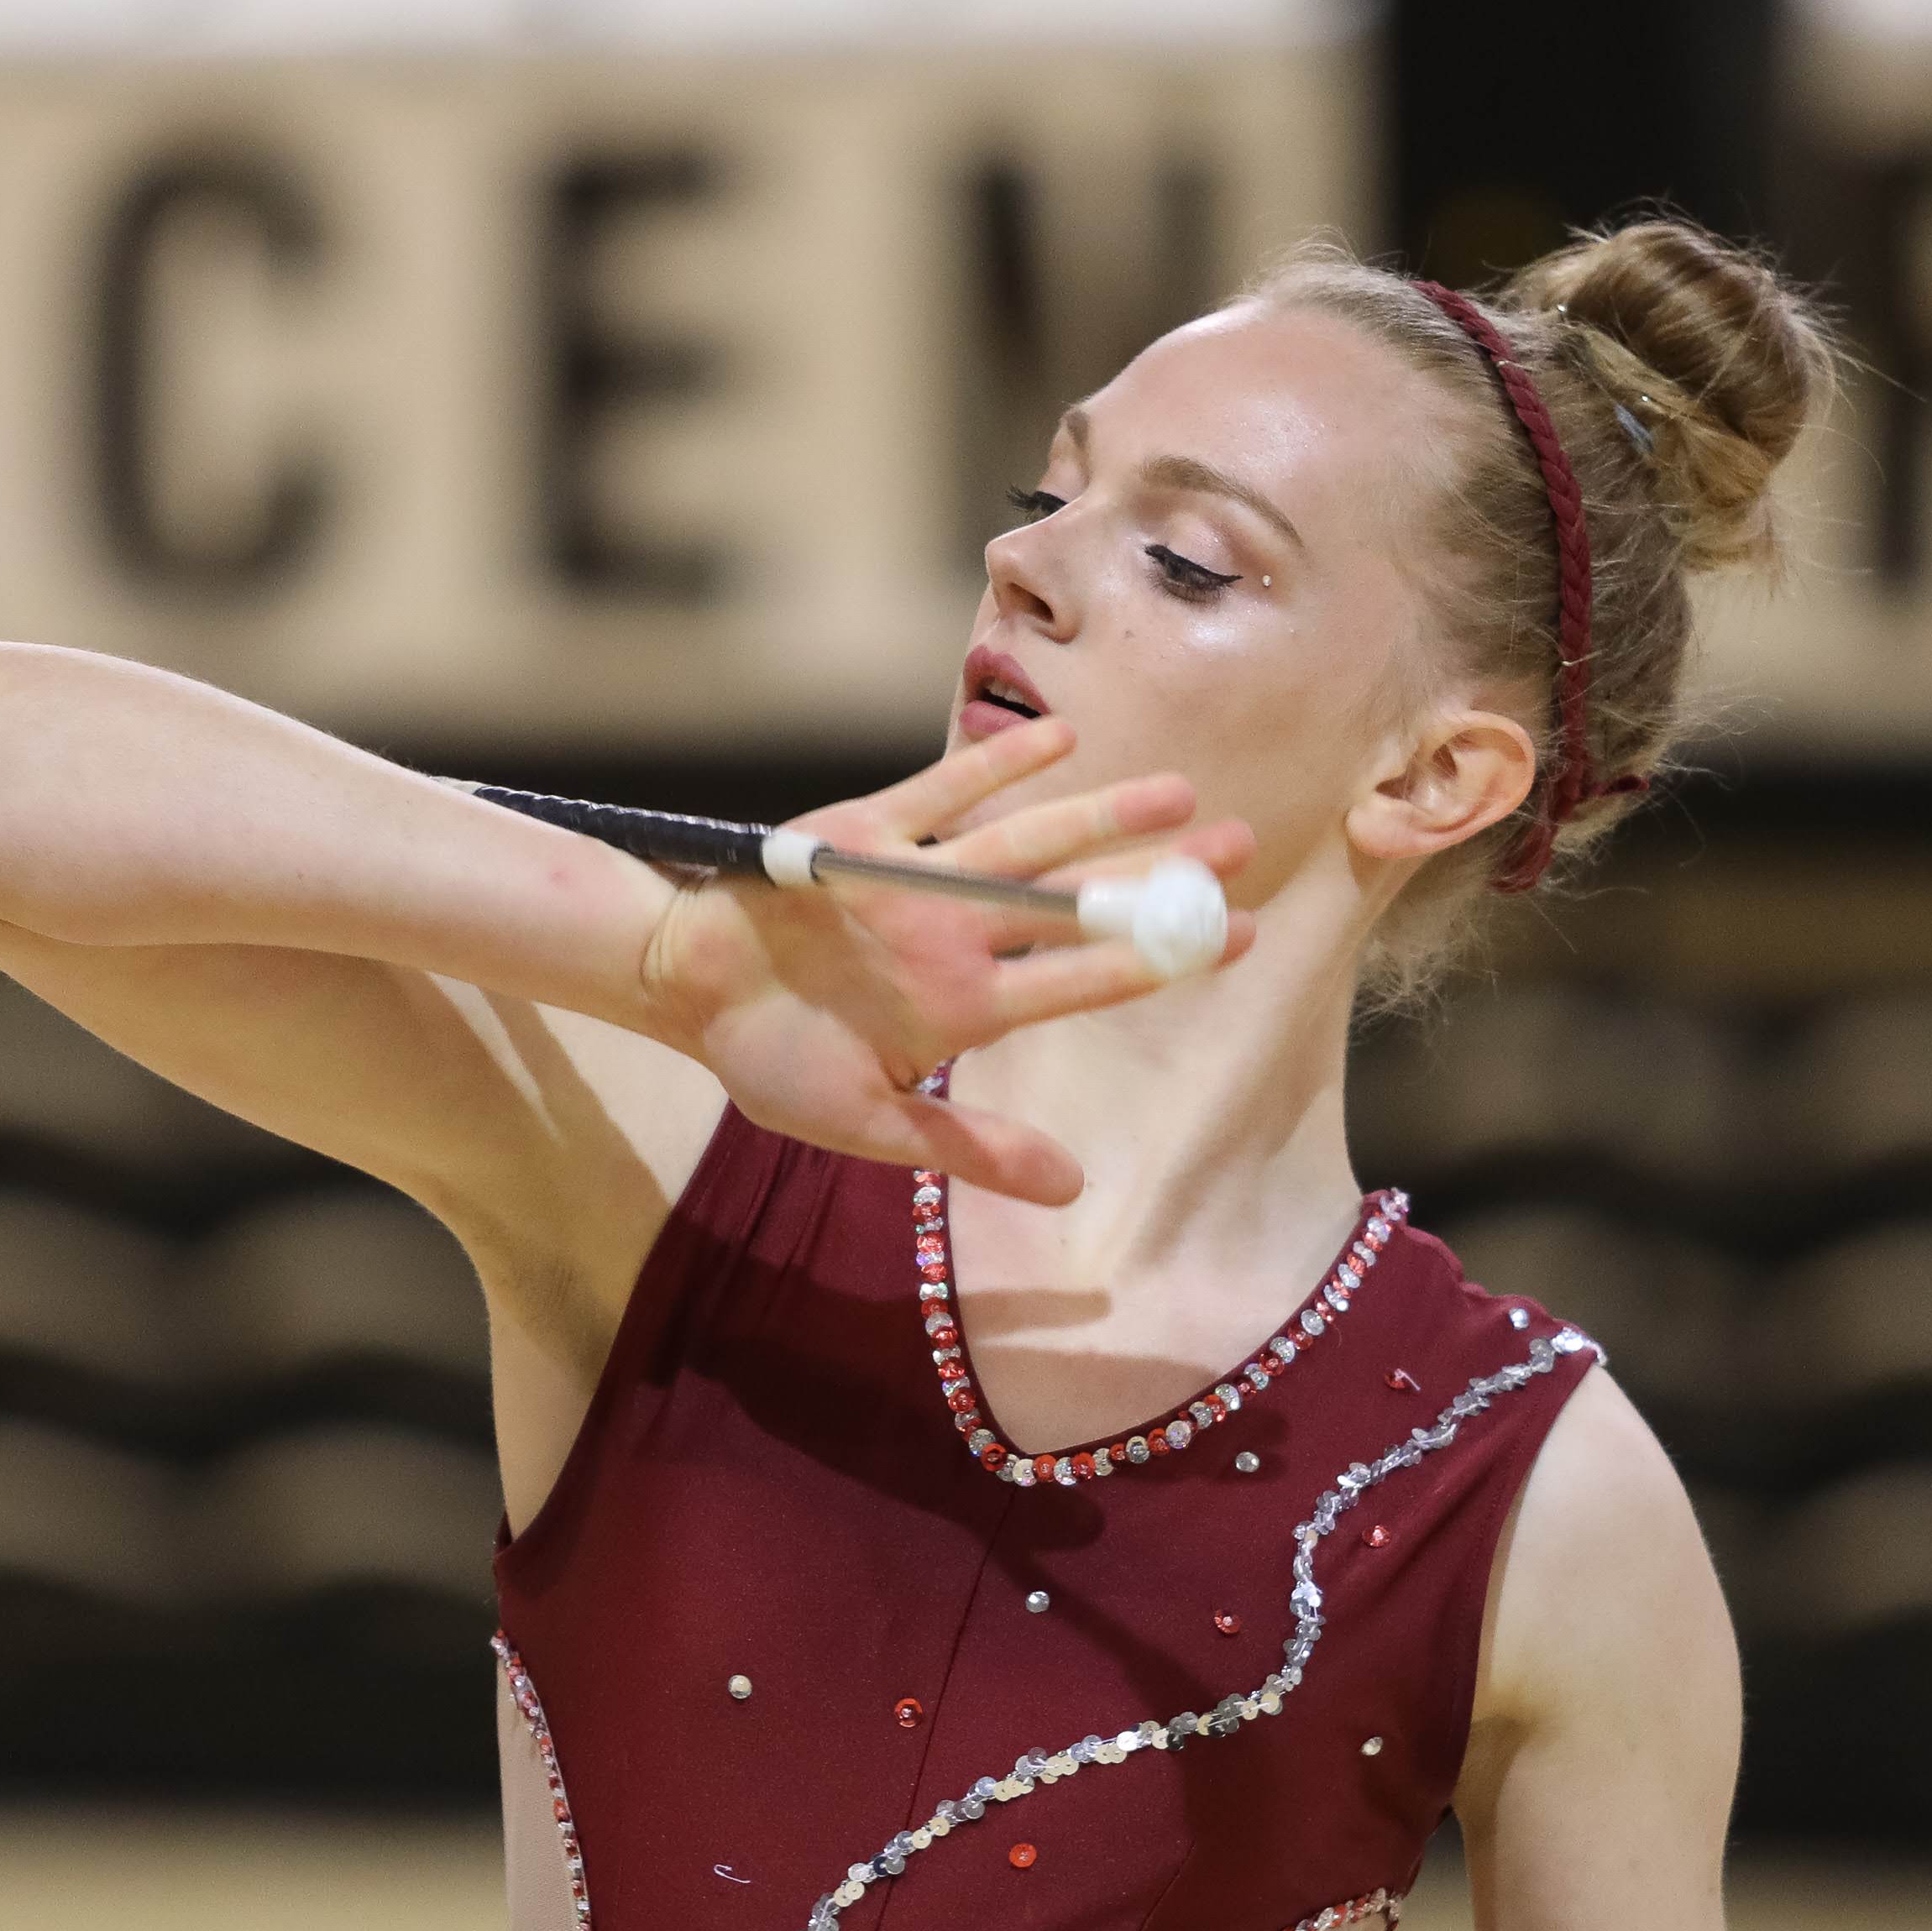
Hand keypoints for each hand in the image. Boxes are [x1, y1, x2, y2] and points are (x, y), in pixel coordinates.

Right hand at [637, 717, 1257, 1203]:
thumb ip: (969, 1148)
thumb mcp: (868, 1124)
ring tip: (1177, 787)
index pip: (1085, 981)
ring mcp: (915, 884)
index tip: (1241, 935)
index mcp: (963, 1008)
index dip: (1163, 958)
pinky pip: (942, 794)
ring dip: (1099, 814)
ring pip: (1025, 843)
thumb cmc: (772, 1060)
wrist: (687, 990)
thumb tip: (1075, 1191)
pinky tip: (1061, 739)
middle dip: (1158, 874)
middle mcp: (955, 939)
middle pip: (1076, 903)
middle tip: (1244, 844)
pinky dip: (997, 766)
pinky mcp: (864, 835)